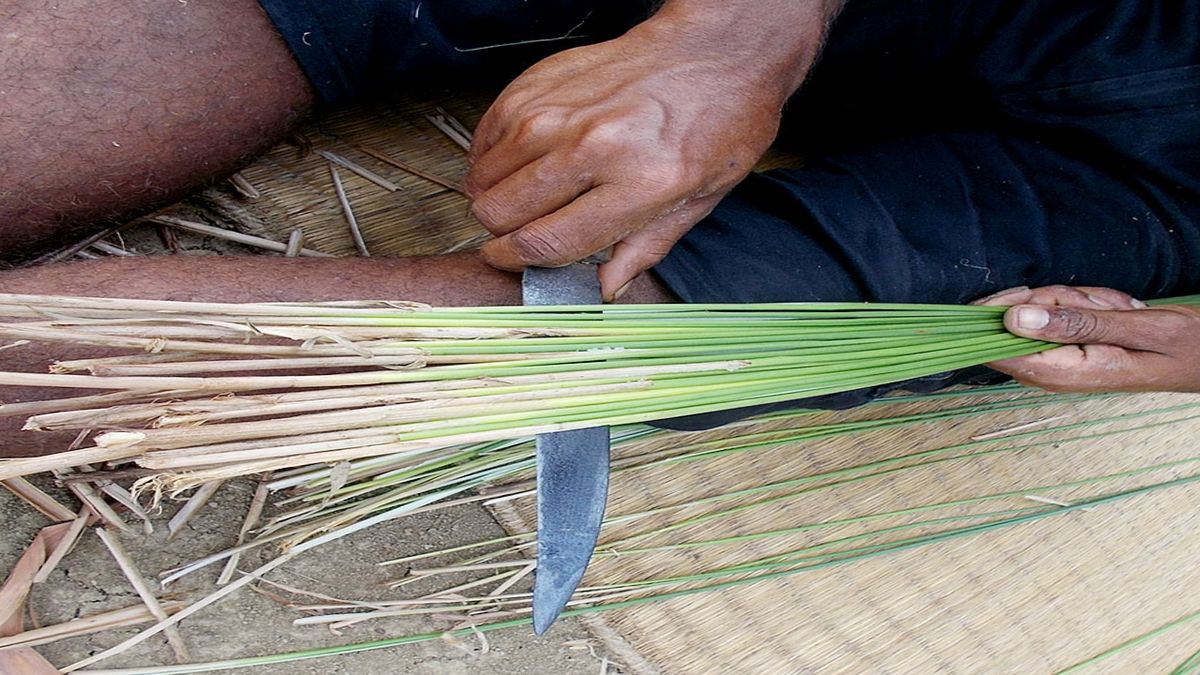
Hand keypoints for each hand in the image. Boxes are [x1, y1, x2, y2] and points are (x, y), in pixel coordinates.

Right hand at [465, 2, 835, 299]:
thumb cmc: (716, 123)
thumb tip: (602, 288)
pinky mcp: (543, 82)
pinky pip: (486, 131)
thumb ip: (643, 249)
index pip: (546, 241)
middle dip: (501, 230)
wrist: (717, 49)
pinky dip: (490, 153)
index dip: (513, 260)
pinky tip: (514, 159)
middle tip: (519, 226)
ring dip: (492, 191)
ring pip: (484, 173)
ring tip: (519, 192)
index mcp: (638, 185)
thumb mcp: (698, 201)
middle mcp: (592, 146)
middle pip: (502, 210)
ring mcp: (561, 110)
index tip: (505, 259)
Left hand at [977, 285, 1199, 392]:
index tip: (1010, 296)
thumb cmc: (1182, 347)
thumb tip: (1013, 319)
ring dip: (1080, 300)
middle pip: (1015, 322)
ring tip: (1117, 311)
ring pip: (1039, 310)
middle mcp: (1052, 372)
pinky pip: (1059, 312)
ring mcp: (1058, 360)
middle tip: (1096, 303)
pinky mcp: (1066, 348)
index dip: (993, 316)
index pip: (995, 349)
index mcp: (1063, 373)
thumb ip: (1075, 324)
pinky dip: (1086, 303)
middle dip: (1055, 299)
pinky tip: (1115, 312)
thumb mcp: (1136, 327)